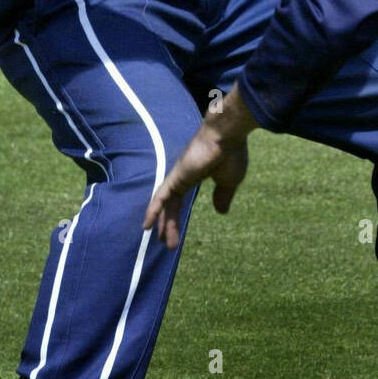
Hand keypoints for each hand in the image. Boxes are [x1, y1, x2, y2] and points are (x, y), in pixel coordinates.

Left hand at [143, 87, 257, 248]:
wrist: (226, 136)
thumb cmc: (231, 154)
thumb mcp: (229, 181)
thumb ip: (223, 195)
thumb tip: (220, 212)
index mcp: (195, 176)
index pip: (180, 200)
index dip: (176, 216)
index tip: (176, 231)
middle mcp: (182, 177)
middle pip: (171, 205)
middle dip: (168, 224)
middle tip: (166, 242)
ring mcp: (177, 177)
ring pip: (166, 205)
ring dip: (164, 224)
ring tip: (163, 242)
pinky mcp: (175, 177)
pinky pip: (160, 197)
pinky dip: (153, 211)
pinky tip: (147, 226)